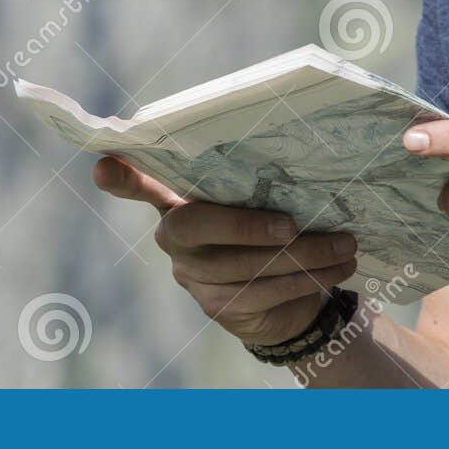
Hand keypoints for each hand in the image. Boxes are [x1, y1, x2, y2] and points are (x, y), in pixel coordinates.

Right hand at [92, 156, 358, 345]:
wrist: (283, 292)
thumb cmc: (271, 222)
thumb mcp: (263, 195)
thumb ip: (259, 177)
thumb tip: (297, 140)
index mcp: (180, 200)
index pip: (142, 184)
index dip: (123, 177)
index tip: (103, 163)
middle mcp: (176, 238)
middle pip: (200, 229)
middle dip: (249, 228)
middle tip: (292, 226)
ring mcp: (195, 277)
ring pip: (245, 266)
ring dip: (304, 256)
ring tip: (345, 245)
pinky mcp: (221, 308)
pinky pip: (266, 294)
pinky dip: (309, 280)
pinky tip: (339, 267)